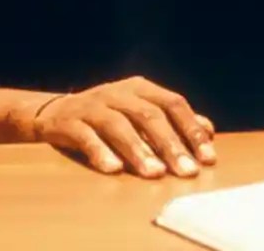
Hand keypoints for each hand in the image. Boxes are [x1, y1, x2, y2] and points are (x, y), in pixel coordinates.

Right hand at [33, 76, 216, 178]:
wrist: (55, 114)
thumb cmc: (108, 117)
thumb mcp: (140, 114)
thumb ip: (173, 122)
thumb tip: (208, 131)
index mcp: (141, 88)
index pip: (173, 104)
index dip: (192, 130)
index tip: (207, 158)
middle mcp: (118, 93)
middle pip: (149, 116)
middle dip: (170, 145)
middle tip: (186, 171)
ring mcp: (92, 106)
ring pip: (119, 126)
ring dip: (139, 151)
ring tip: (155, 174)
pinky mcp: (69, 122)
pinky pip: (87, 137)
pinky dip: (101, 152)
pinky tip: (115, 170)